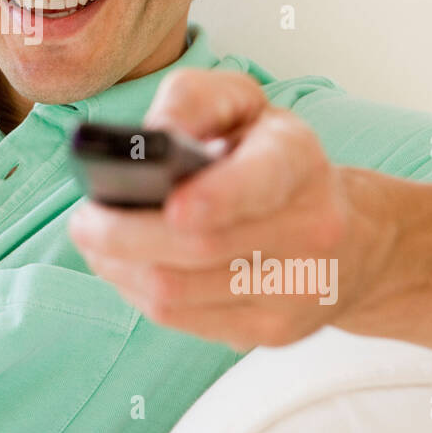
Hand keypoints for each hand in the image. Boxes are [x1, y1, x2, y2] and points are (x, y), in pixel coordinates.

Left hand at [68, 69, 393, 349]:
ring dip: (120, 266)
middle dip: (126, 235)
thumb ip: (191, 101)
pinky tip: (124, 267)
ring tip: (93, 241)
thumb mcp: (239, 106)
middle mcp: (310, 227)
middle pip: (201, 246)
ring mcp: (295, 289)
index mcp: (299, 158)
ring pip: (179, 291)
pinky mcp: (271, 331)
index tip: (174, 207)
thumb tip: (146, 137)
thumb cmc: (267, 159)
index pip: (263, 179)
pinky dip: (136, 291)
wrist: (347, 240)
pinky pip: (181, 319)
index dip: (218, 197)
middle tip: (84, 221)